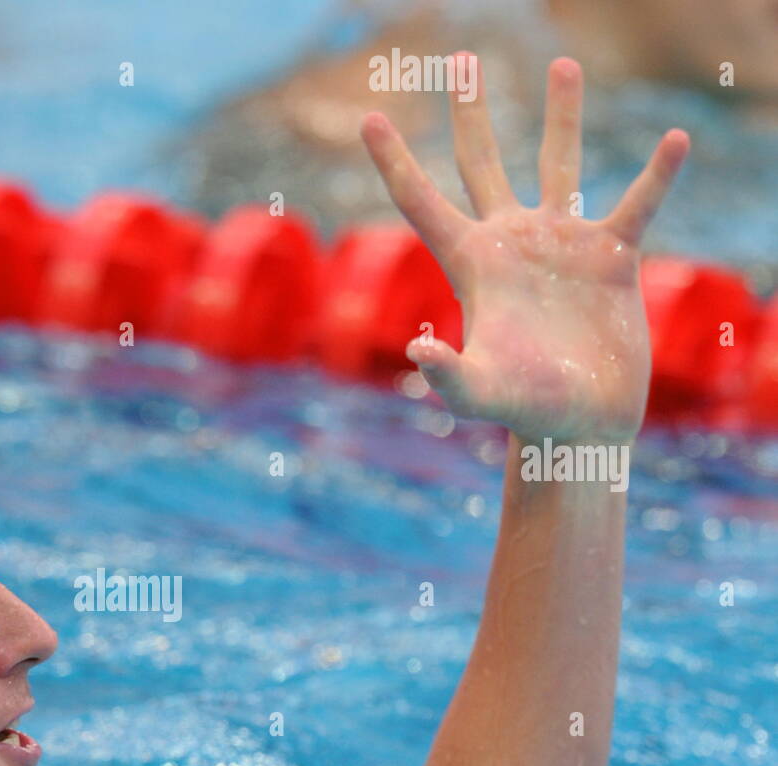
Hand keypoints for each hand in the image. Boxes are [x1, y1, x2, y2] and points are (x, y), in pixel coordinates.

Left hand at [361, 56, 688, 444]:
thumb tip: (418, 348)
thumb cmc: (524, 411)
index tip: (369, 118)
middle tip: (462, 62)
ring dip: (562, 116)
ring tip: (562, 65)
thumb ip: (448, 374)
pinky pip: (637, 203)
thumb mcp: (480, 393)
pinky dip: (657, 175)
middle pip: (483, 164)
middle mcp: (512, 243)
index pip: (420, 200)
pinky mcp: (611, 257)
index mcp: (471, 263)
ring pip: (559, 163)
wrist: (580, 424)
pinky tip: (675, 142)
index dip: (394, 160)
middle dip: (472, 114)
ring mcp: (560, 245)